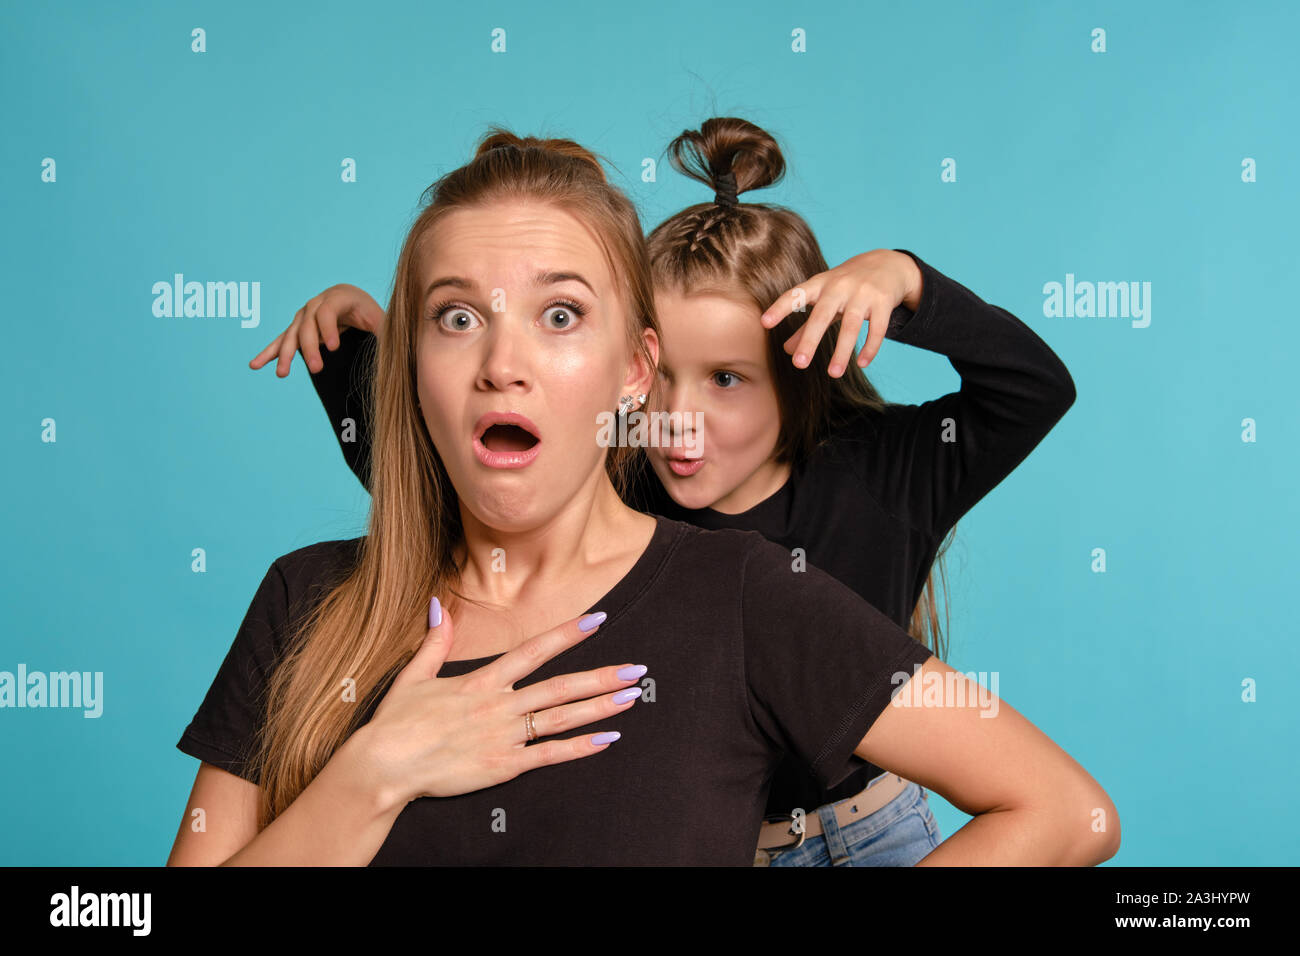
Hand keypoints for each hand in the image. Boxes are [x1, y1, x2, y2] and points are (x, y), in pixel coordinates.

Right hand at [249, 284, 385, 377]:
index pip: (328, 311)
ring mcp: (305, 316)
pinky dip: (270, 352)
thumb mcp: (382, 319)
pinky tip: (256, 365)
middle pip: (307, 324)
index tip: (332, 348)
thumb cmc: (373, 312)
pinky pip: (283, 340)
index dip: (328, 328)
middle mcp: (317, 303)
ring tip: (283, 373)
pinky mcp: (298, 329)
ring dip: (286, 354)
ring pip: (292, 334)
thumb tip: (395, 343)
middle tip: (317, 369)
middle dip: (309, 347)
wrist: (357, 303)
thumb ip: (385, 329)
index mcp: (340, 296)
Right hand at [354, 600, 644, 808]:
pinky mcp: (503, 766)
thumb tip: (437, 605)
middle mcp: (499, 706)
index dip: (568, 634)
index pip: (534, 651)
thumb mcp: (414, 675)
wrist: (383, 766)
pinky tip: (607, 740)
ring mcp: (503, 737)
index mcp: (482, 681)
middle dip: (601, 676)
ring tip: (630, 698)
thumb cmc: (396, 723)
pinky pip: (549, 755)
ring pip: (561, 718)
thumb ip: (434, 641)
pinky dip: (580, 748)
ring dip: (599, 708)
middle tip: (637, 669)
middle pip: (560, 687)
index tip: (599, 620)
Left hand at [758, 249, 921, 376]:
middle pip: (823, 315)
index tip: (764, 323)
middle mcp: (840, 286)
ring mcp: (863, 293)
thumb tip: (786, 351)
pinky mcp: (883, 302)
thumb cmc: (847, 285)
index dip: (780, 308)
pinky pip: (877, 328)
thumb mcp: (824, 299)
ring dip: (843, 352)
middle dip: (810, 340)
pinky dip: (870, 347)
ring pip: (852, 325)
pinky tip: (862, 364)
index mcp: (820, 284)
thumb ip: (805, 325)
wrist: (888, 264)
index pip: (796, 295)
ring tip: (833, 374)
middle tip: (799, 364)